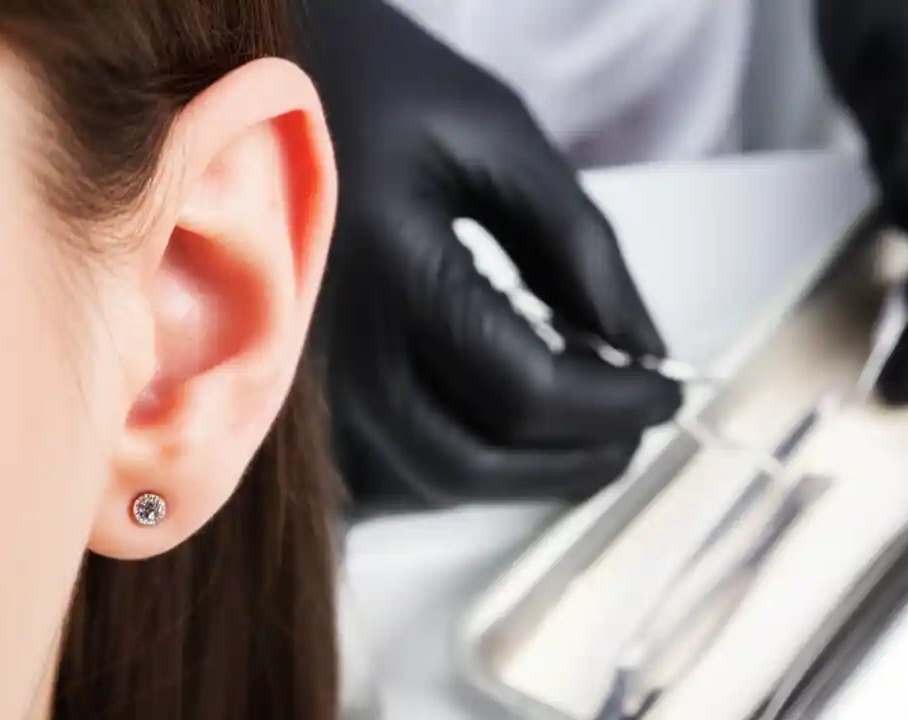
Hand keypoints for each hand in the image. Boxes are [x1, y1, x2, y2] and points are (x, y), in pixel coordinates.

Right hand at [298, 0, 680, 505]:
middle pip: (469, 463)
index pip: (525, 391)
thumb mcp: (494, 134)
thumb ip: (580, 245)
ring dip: (517, 473)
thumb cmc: (367, 83)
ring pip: (422, 479)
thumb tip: (641, 349)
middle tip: (635, 430)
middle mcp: (328, 343)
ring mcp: (297, 375)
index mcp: (388, 267)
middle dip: (572, 462)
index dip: (615, 407)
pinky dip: (456, 459)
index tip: (668, 391)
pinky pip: (378, 463)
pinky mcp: (287, 381)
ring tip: (583, 426)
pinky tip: (501, 421)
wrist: (239, 76)